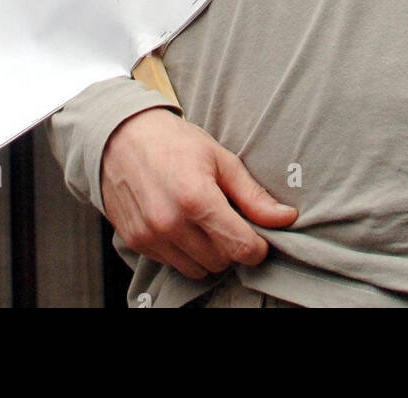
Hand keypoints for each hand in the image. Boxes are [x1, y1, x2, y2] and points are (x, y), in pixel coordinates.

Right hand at [101, 106, 298, 279]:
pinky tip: (182, 224)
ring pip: (197, 270)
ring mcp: (151, 236)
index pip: (241, 248)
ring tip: (204, 222)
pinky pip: (173, 264)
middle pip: (221, 262)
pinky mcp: (136, 243)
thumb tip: (286, 217)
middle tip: (228, 220)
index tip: (258, 236)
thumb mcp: (220, 158)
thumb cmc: (175, 142)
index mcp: (197, 199)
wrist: (121, 137)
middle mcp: (171, 223)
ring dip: (208, 253)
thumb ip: (253, 194)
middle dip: (232, 246)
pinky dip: (184, 252)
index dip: (257, 246)